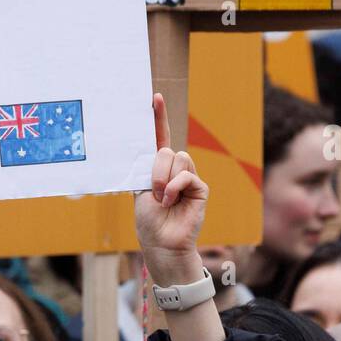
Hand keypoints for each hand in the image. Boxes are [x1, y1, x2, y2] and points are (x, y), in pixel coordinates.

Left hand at [135, 93, 208, 286]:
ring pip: (177, 159)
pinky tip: (170, 200)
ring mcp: (188, 177)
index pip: (159, 138)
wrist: (161, 243)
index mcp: (157, 168)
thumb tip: (156, 151)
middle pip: (167, 150)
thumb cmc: (148, 221)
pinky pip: (187, 174)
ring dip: (164, 179)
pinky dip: (175, 186)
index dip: (158, 118)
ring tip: (162, 198)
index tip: (154, 98)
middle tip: (153, 191)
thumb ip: (147, 169)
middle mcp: (174, 170)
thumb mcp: (140, 190)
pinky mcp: (200, 188)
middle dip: (156, 169)